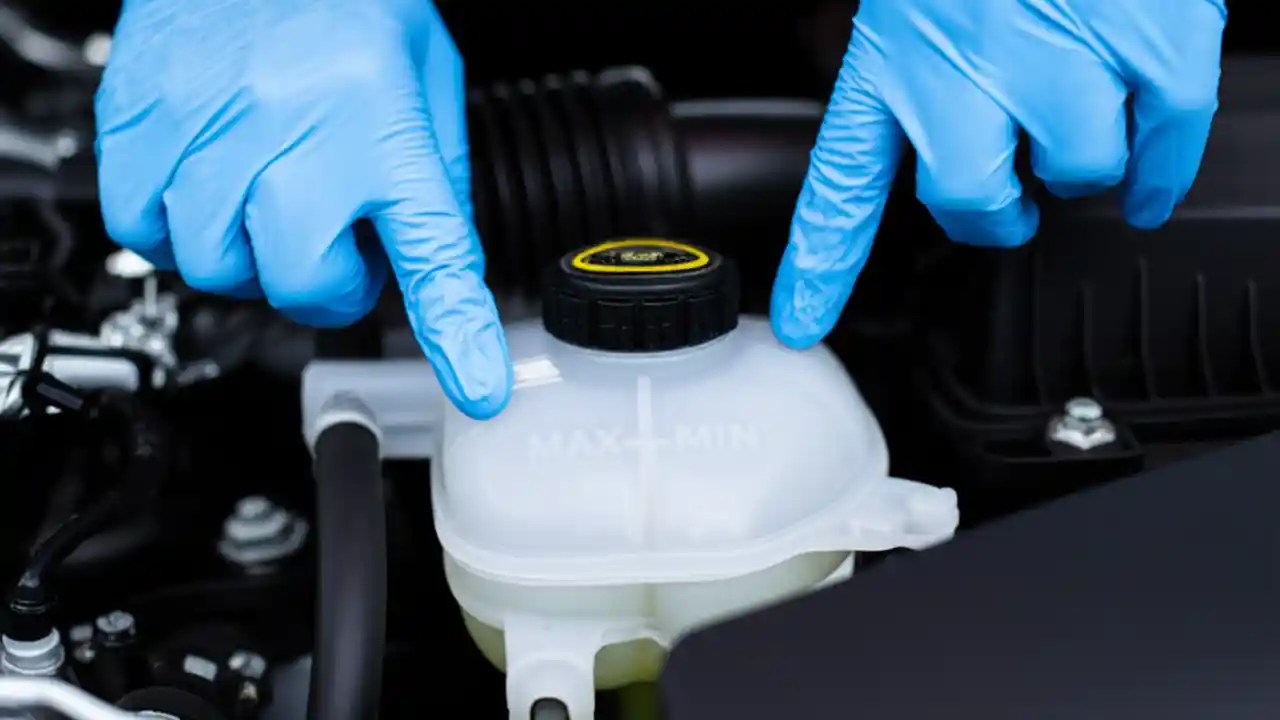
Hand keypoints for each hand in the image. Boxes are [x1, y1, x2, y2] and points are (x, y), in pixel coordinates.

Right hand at [95, 0, 511, 418]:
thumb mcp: (425, 80)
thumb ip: (433, 177)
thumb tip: (438, 267)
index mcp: (381, 124)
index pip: (431, 252)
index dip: (457, 333)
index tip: (476, 386)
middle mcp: (295, 129)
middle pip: (303, 282)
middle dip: (326, 283)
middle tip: (336, 241)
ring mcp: (206, 125)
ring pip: (215, 264)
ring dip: (249, 254)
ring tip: (269, 197)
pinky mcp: (141, 118)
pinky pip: (142, 227)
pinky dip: (175, 228)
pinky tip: (207, 186)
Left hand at [771, 0, 1226, 347]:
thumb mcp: (924, 5)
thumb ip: (928, 83)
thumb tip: (972, 175)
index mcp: (892, 53)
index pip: (842, 181)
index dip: (823, 264)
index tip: (807, 323)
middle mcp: (961, 61)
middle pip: (972, 202)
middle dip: (997, 209)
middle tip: (1013, 186)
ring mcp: (1055, 54)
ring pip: (1078, 173)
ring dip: (1085, 158)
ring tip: (1081, 102)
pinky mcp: (1145, 41)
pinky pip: (1162, 143)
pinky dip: (1162, 166)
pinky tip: (1148, 164)